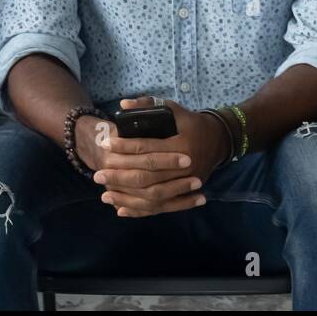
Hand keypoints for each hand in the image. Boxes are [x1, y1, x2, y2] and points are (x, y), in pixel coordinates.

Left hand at [87, 97, 227, 217]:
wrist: (218, 140)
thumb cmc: (191, 123)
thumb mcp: (173, 109)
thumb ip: (148, 105)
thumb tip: (123, 105)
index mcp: (181, 143)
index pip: (147, 148)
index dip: (125, 147)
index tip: (105, 145)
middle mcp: (185, 167)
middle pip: (147, 175)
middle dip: (120, 176)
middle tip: (98, 175)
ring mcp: (186, 183)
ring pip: (152, 195)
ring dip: (127, 197)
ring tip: (104, 195)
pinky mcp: (185, 193)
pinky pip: (160, 206)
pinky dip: (140, 210)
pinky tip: (121, 210)